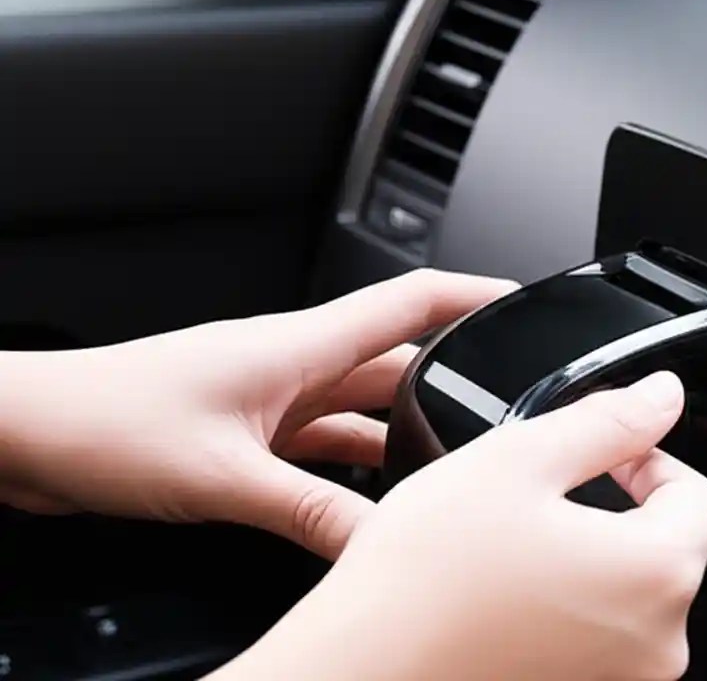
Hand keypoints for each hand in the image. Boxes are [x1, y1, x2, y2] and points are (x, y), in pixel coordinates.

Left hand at [0, 269, 514, 559]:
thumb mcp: (225, 477)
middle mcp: (292, 363)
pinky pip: (322, 446)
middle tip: (500, 414)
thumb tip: (383, 543)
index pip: (411, 300)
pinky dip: (351, 471)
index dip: (475, 295)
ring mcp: (270, 397)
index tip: (525, 302)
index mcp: (298, 345)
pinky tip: (366, 502)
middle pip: (397, 362)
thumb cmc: (102, 421)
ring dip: (397, 437)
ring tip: (442, 471)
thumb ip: (312, 514)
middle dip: (450, 382)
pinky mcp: (247, 431)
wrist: (27, 432)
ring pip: (360, 411)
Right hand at [215, 372, 706, 680]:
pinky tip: (507, 597)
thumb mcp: (519, 461)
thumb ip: (609, 421)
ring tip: (513, 546)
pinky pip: (596, 643)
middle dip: (618, 510)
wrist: (359, 672)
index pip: (699, 495)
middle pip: (667, 549)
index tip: (602, 453)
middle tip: (544, 493)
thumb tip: (662, 397)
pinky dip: (566, 614)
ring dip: (588, 561)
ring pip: (628, 597)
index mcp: (659, 574)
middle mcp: (658, 645)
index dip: (649, 458)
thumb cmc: (425, 581)